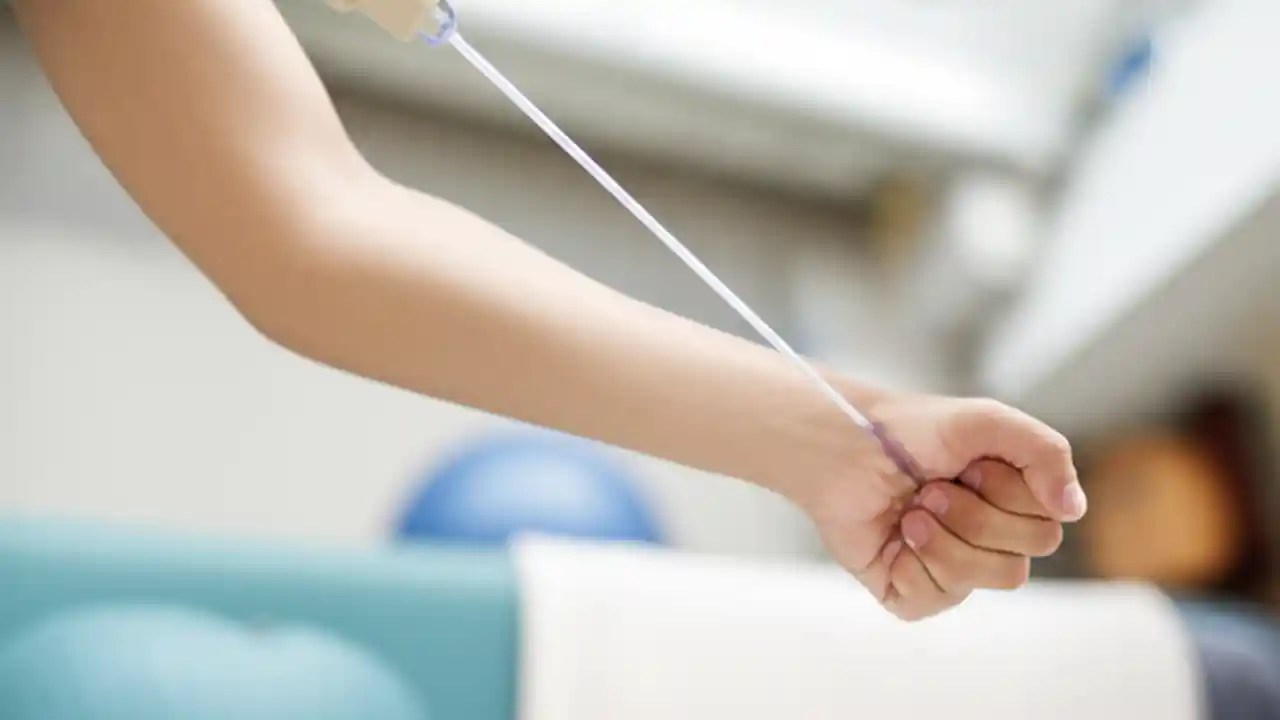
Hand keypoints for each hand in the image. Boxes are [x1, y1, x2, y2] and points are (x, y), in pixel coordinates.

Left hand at [784, 392, 1084, 620]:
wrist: (843, 447)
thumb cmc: (911, 431)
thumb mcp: (987, 421)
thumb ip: (1046, 453)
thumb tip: (1074, 509)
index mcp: (1014, 506)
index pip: (1048, 528)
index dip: (1009, 497)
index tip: (971, 466)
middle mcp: (989, 542)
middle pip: (1019, 562)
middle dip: (972, 518)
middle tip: (930, 489)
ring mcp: (951, 570)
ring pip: (981, 581)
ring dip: (942, 539)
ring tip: (910, 511)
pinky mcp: (911, 592)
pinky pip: (932, 600)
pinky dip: (912, 565)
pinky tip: (895, 539)